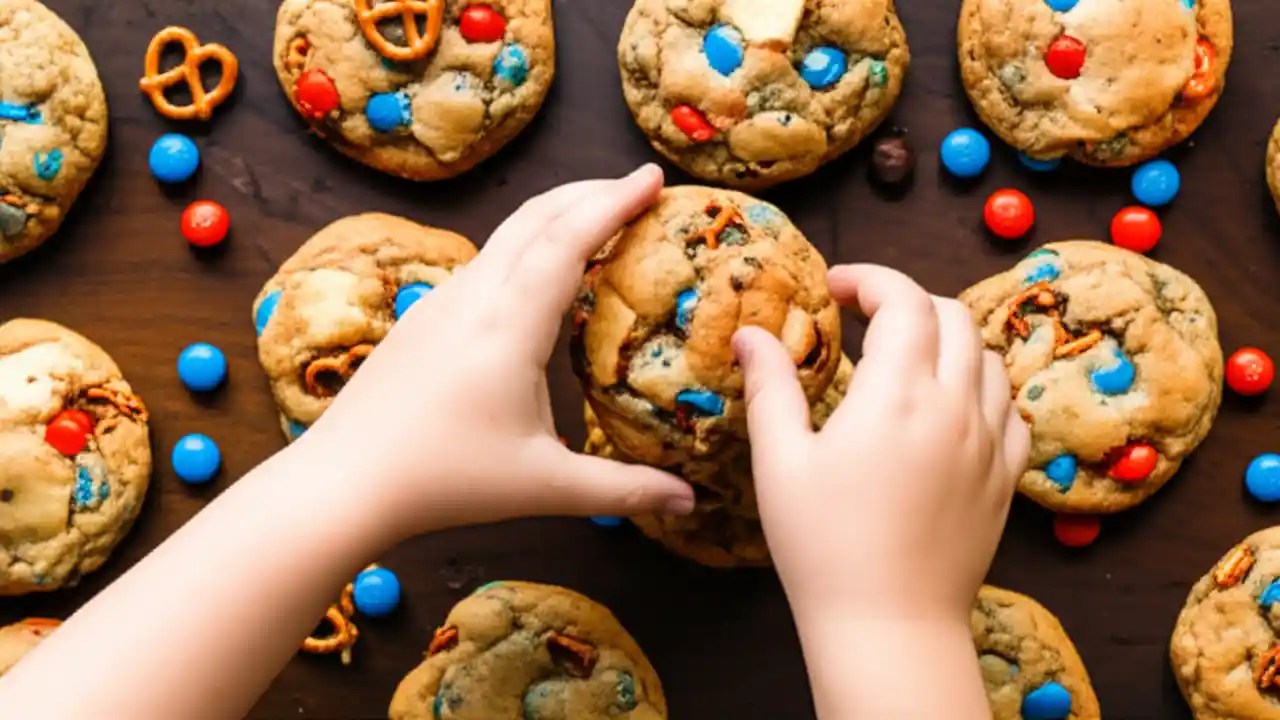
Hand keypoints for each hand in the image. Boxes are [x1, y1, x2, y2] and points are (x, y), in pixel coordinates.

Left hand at [295, 165, 693, 539]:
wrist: (343, 480)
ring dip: (555, 215)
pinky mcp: (423, 316)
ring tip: (595, 220)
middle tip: (636, 187)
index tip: (653, 175)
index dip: (615, 201)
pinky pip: (484, 260)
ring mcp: (442, 301)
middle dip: (590, 192)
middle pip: (537, 217)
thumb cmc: (445, 481)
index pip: (569, 238)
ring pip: (506, 234)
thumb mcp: (544, 486)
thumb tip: (691, 502)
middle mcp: (475, 296)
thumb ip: (623, 489)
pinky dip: (525, 245)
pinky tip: (537, 275)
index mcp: (510, 323)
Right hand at [735, 265, 1029, 626]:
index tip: (835, 288)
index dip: (870, 278)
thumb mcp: (781, 462)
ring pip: (988, 358)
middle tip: (867, 320)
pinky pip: (1010, 409)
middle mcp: (954, 407)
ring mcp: (988, 442)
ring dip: (948, 341)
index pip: (903, 299)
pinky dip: (981, 388)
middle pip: (953, 316)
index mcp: (897, 394)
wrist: (890, 625)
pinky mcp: (1005, 478)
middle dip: (908, 302)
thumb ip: (771, 387)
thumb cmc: (823, 546)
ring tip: (907, 361)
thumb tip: (751, 334)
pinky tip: (949, 409)